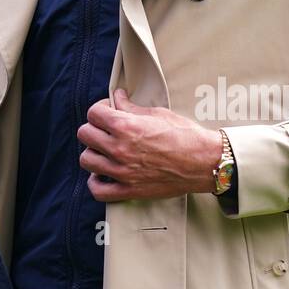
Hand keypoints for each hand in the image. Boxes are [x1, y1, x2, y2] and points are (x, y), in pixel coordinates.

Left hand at [78, 89, 221, 202]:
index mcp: (126, 126)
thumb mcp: (157, 113)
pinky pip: (97, 190)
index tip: (108, 112)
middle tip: (106, 130)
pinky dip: (96, 182)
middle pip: (84, 134)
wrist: (204, 162)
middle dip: (94, 128)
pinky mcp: (129, 190)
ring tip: (105, 150)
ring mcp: (122, 172)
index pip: (93, 113)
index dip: (100, 110)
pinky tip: (103, 174)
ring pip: (86, 160)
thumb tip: (116, 97)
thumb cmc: (184, 135)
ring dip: (93, 152)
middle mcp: (120, 149)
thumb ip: (131, 107)